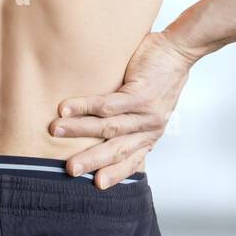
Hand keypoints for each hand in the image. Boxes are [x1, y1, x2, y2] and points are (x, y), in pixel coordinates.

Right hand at [52, 31, 196, 189]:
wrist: (179, 50)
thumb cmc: (159, 76)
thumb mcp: (150, 107)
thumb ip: (130, 120)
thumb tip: (100, 127)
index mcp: (150, 134)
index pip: (131, 160)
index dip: (114, 174)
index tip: (96, 185)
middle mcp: (149, 128)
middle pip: (116, 149)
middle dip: (91, 160)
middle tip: (69, 170)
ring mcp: (146, 113)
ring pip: (108, 127)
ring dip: (78, 130)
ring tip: (55, 130)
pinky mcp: (141, 95)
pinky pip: (108, 105)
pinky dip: (84, 107)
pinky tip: (66, 108)